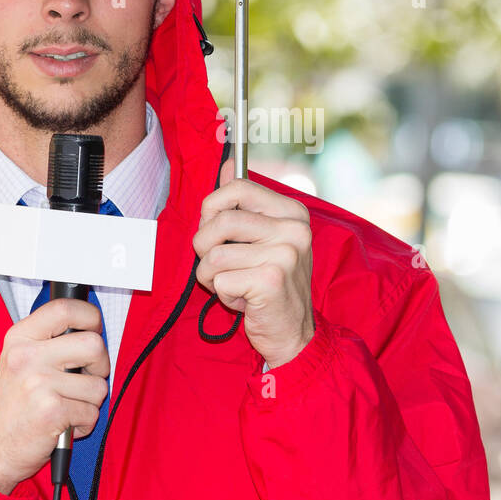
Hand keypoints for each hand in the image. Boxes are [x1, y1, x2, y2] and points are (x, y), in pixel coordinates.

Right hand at [0, 298, 108, 494]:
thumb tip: (91, 326)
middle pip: (93, 344)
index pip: (64, 308)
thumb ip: (49, 340)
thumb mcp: (20, 360)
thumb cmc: (14, 405)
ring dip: (90, 402)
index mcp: (20, 338)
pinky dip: (84, 423)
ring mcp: (38, 383)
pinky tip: (63, 424)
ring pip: (99, 385)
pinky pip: (92, 412)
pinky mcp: (51, 411)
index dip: (90, 317)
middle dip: (101, 365)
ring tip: (67, 407)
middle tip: (86, 378)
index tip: (93, 330)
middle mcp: (26, 356)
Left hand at [193, 158, 314, 368]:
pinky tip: (245, 302)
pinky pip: (220, 281)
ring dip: (212, 277)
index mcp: (293, 212)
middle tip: (219, 265)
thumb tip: (227, 164)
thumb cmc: (273, 286)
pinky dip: (223, 297)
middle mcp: (294, 229)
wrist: (295, 335)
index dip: (213, 207)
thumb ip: (246, 203)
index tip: (214, 227)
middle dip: (205, 247)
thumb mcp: (265, 239)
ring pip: (214, 255)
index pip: (239, 187)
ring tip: (235, 285)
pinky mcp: (271, 281)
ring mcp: (285, 254)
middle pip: (220, 221)